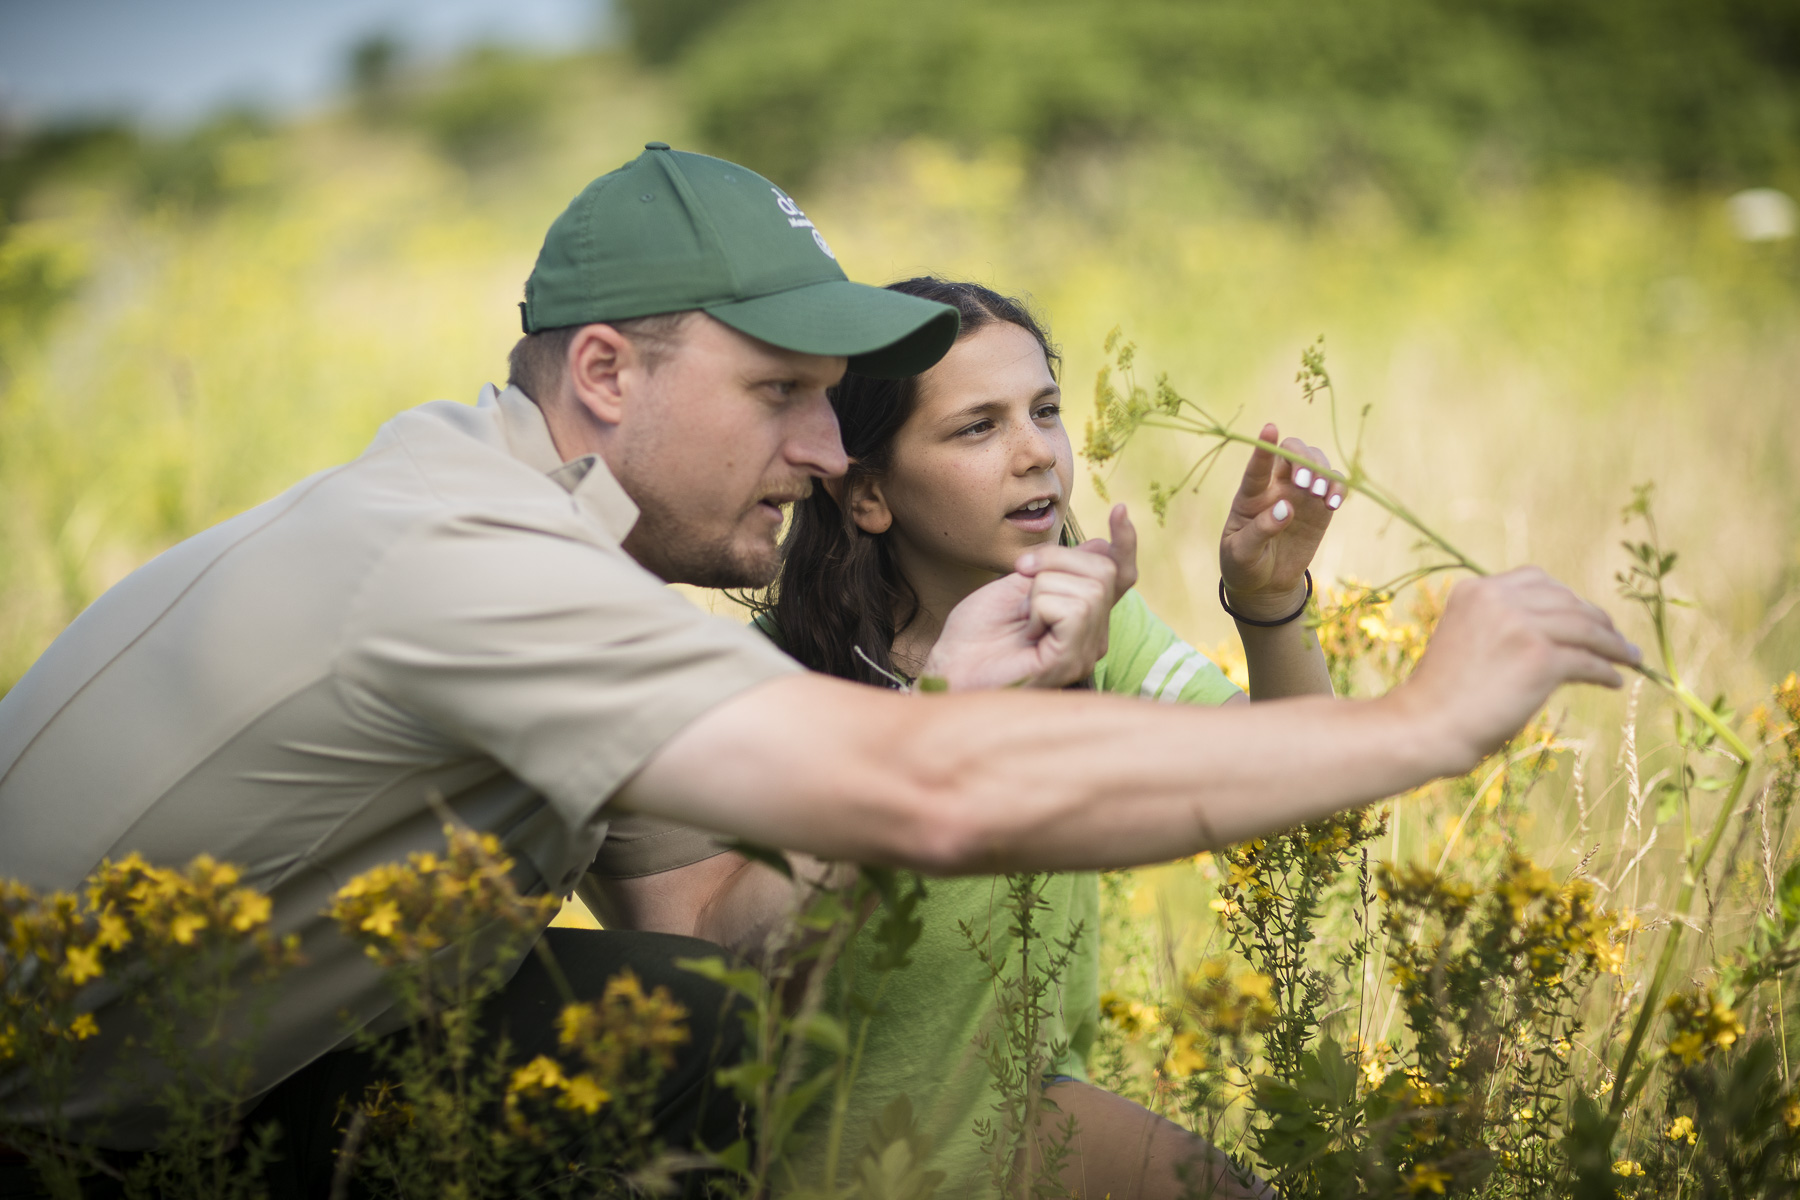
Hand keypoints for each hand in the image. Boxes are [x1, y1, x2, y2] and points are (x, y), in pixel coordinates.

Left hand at [924, 506, 1136, 689]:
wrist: (949, 666)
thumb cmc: (977, 633)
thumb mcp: (1019, 585)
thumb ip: (1058, 569)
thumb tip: (1101, 545)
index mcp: (1082, 617)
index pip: (1120, 576)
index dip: (1125, 543)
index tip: (1120, 510)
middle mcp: (1093, 637)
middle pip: (1103, 571)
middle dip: (1056, 559)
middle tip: (1020, 575)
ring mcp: (1085, 651)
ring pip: (1090, 588)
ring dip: (1041, 589)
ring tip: (1022, 617)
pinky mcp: (1071, 661)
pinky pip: (1074, 609)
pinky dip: (1040, 608)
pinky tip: (1027, 631)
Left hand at [1218, 424, 1343, 621]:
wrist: (1265, 586)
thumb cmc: (1244, 565)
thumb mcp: (1242, 553)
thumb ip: (1260, 530)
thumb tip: (1285, 508)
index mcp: (1250, 496)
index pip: (1256, 468)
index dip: (1263, 447)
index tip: (1270, 428)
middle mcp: (1276, 487)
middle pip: (1292, 452)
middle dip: (1301, 458)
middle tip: (1304, 484)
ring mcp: (1300, 495)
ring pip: (1316, 462)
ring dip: (1321, 471)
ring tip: (1318, 496)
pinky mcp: (1319, 508)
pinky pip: (1334, 486)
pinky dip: (1338, 488)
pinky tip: (1332, 504)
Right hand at [1398, 568, 1641, 772]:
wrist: (1425, 726)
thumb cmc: (1442, 694)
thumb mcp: (1466, 639)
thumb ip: (1499, 623)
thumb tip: (1555, 630)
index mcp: (1476, 590)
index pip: (1537, 580)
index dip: (1567, 598)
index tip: (1585, 616)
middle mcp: (1498, 599)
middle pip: (1567, 600)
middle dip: (1596, 619)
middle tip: (1616, 639)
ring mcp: (1521, 626)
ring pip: (1585, 628)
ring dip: (1613, 644)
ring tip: (1630, 658)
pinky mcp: (1540, 658)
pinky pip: (1588, 661)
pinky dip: (1606, 671)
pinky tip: (1614, 680)